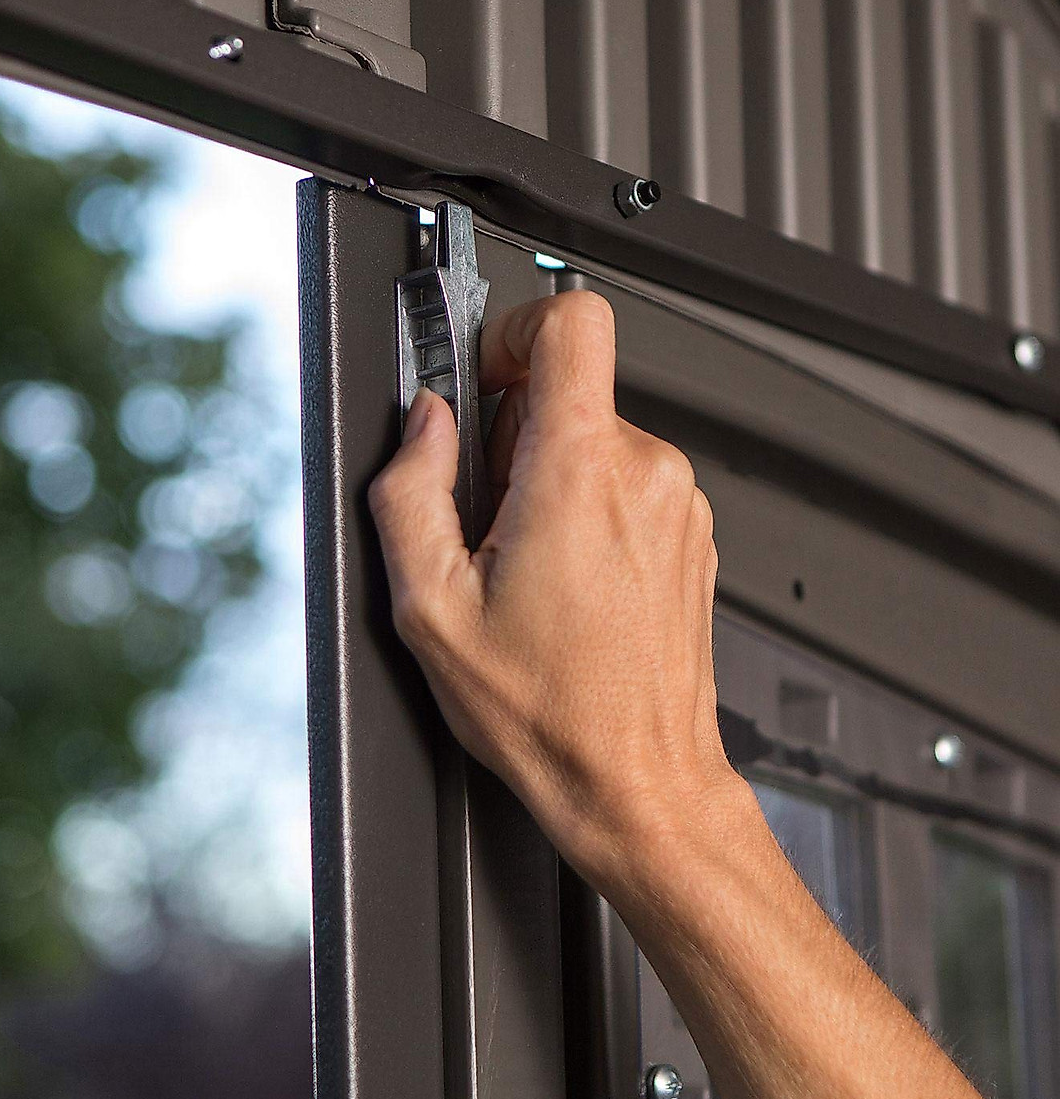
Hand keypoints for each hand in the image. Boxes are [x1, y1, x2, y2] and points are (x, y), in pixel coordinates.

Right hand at [368, 290, 742, 900]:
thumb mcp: (431, 609)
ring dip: (548, 480)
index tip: (482, 378)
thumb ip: (409, 492)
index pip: (571, 319)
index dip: (514, 329)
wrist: (638, 779)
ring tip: (529, 566)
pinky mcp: (690, 532)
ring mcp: (677, 503)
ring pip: (595, 438)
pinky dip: (588, 508)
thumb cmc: (551, 712)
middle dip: (511, 438)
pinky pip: (627, 481)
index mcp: (578, 472)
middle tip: (488, 521)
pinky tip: (567, 580)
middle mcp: (644, 473)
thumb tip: (421, 427)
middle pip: (567, 389)